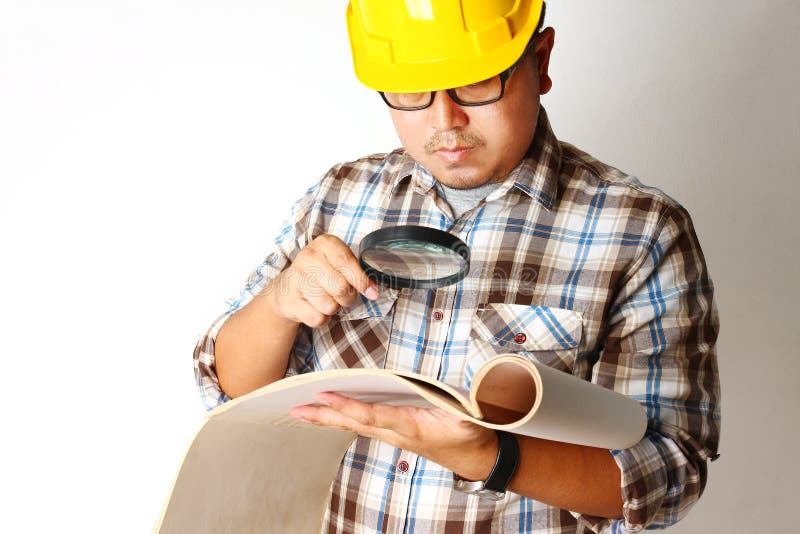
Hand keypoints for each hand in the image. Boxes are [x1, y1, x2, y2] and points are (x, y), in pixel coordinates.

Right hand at [267, 234, 378, 326]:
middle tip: (345, 297)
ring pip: (329, 305)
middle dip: (348, 298)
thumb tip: (373, 291)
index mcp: (325, 243)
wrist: (287, 287)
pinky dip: (322, 318)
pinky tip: (316, 307)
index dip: (361, 281)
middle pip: (340, 287)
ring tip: (327, 299)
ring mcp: (296, 278)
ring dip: (334, 308)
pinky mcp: (289, 299)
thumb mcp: (339, 264)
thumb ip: (357, 273)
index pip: (346, 262)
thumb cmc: (322, 273)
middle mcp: (308, 257)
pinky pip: (317, 318)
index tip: (372, 294)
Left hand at [290, 392, 497, 480]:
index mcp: (410, 426)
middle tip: (295, 409)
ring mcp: (394, 435)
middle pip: (353, 423)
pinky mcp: (395, 433)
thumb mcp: (471, 421)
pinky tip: (329, 415)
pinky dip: (342, 418)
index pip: (372, 415)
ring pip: (354, 425)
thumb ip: (464, 411)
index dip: (347, 406)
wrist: (476, 458)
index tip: (324, 395)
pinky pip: (362, 425)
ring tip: (301, 411)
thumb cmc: (472, 437)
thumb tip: (462, 405)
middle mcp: (396, 432)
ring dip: (327, 418)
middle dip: (323, 416)